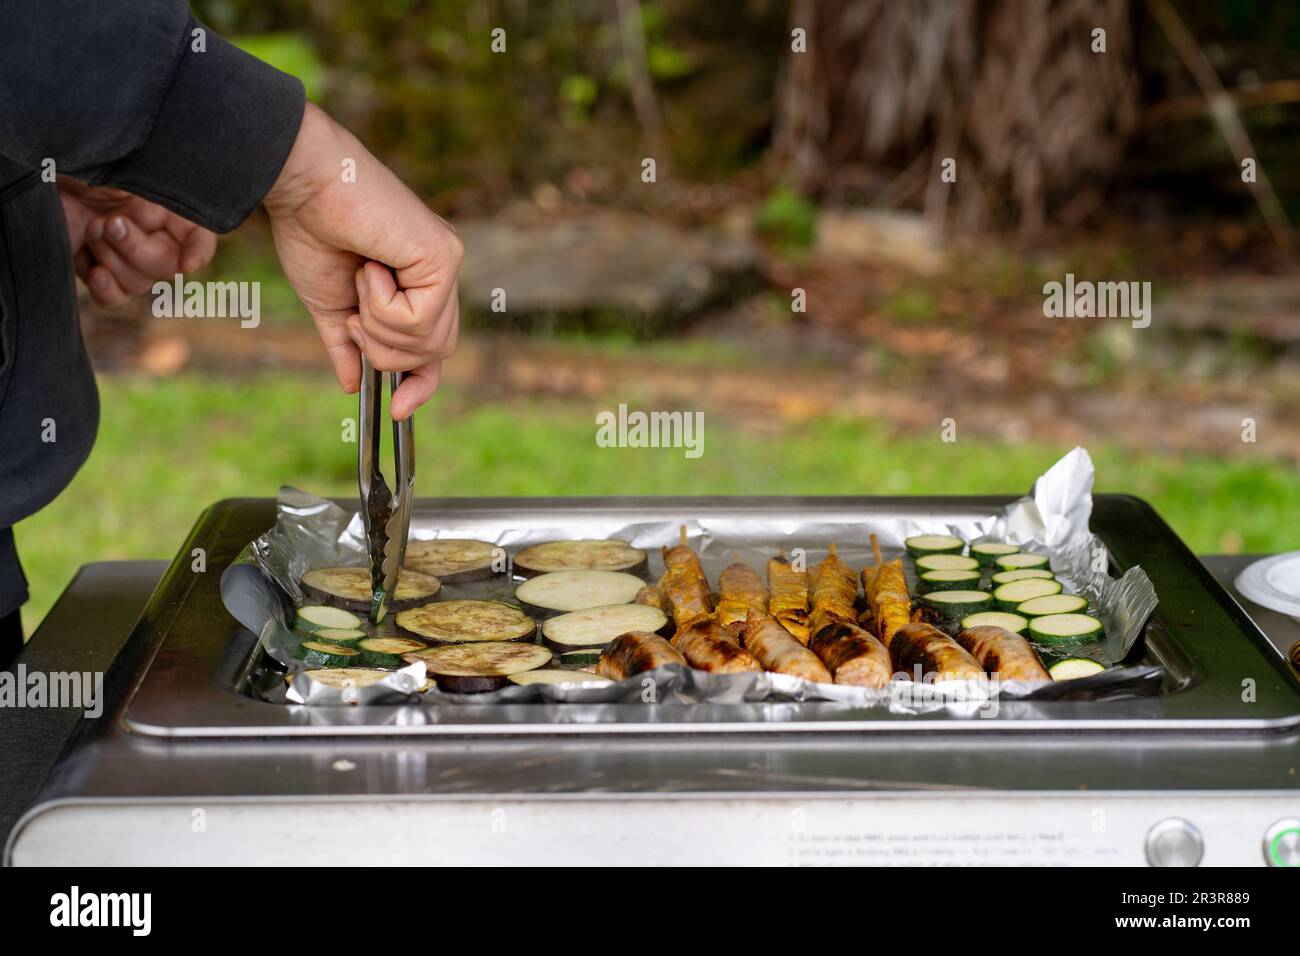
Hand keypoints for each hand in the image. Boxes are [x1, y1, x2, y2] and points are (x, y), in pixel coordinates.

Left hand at [58, 179, 216, 307]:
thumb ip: (159, 193)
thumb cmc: (91, 159)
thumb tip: (166, 227)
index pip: (201, 238)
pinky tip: (95, 270)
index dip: (199, 254)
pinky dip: (108, 290)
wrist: (45, 166)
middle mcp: (153, 234)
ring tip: (93, 228)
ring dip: (114, 259)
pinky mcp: (96, 267)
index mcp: (169, 208)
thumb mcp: (132, 168)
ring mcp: (124, 254)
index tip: (186, 264)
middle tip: (113, 223)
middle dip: (139, 250)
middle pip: (167, 268)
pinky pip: (114, 297)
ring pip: (139, 283)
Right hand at [264, 103, 461, 419]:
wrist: (300, 185)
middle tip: (354, 313)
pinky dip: (382, 306)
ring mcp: (447, 263)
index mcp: (418, 282)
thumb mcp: (330, 305)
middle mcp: (440, 273)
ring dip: (377, 325)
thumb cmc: (311, 231)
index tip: (399, 410)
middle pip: (433, 353)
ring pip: (426, 343)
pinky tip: (371, 269)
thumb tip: (351, 385)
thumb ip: (346, 344)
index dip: (421, 384)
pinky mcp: (444, 257)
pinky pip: (418, 320)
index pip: (434, 349)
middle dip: (384, 348)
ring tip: (361, 280)